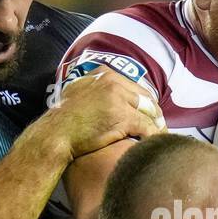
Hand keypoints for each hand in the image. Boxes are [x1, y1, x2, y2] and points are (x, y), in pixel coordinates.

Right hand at [44, 68, 163, 160]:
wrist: (56, 134)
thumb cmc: (64, 119)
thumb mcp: (78, 91)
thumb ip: (95, 87)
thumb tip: (106, 91)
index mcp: (104, 74)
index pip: (134, 86)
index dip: (145, 102)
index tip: (149, 113)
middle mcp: (113, 82)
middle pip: (145, 97)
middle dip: (155, 113)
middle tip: (160, 126)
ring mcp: (118, 99)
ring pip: (149, 112)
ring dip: (158, 125)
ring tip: (161, 136)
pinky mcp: (122, 117)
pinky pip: (147, 127)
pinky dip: (154, 136)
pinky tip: (155, 144)